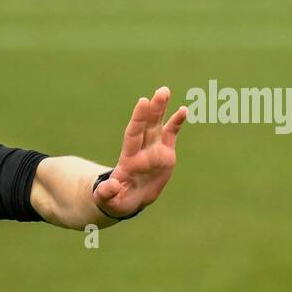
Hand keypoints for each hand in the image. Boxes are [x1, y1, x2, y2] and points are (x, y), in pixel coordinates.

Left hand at [93, 86, 186, 218]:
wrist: (128, 200)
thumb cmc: (117, 201)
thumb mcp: (110, 201)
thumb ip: (108, 193)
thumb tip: (111, 186)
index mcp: (129, 159)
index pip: (134, 135)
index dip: (139, 119)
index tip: (143, 102)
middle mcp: (141, 150)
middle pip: (147, 126)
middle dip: (153, 109)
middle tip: (161, 91)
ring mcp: (153, 150)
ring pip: (157, 125)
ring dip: (161, 109)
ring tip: (164, 91)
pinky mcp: (165, 153)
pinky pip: (171, 135)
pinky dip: (176, 123)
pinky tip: (183, 110)